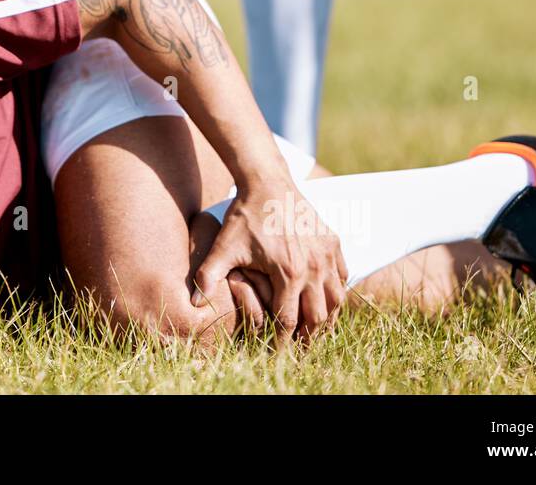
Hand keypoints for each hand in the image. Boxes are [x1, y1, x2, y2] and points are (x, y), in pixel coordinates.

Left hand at [192, 178, 347, 343]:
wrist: (267, 182)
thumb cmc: (244, 216)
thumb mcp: (223, 247)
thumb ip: (207, 276)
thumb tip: (193, 304)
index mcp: (287, 273)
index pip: (288, 321)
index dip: (282, 342)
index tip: (276, 354)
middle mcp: (312, 267)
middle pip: (317, 318)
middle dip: (309, 338)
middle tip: (300, 350)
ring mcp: (326, 255)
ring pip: (336, 300)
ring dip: (327, 318)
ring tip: (316, 330)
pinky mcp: (333, 243)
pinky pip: (342, 276)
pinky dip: (336, 292)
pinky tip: (326, 299)